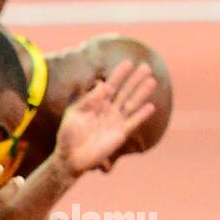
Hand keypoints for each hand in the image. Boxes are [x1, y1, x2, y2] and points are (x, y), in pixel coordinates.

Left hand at [55, 58, 156, 175]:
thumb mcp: (74, 114)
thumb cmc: (68, 135)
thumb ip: (88, 100)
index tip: (128, 62)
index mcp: (96, 104)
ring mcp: (115, 122)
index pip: (110, 85)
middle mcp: (108, 110)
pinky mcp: (120, 134)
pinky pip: (133, 122)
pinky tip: (150, 106)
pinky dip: (141, 115)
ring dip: (141, 93)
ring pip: (131, 104)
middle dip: (135, 80)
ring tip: (151, 81)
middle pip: (124, 92)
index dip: (119, 74)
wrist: (70, 157)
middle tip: (146, 66)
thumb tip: (102, 84)